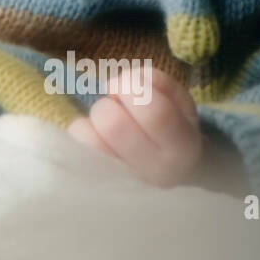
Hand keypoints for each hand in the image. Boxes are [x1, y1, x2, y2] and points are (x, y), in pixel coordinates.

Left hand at [66, 65, 203, 187]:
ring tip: (108, 120)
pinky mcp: (101, 179)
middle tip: (115, 101)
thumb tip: (125, 79)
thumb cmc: (175, 125)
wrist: (176, 169)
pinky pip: (77, 149)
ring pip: (88, 140)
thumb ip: (158, 82)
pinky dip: (83, 132)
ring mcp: (125, 178)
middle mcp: (153, 167)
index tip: (126, 81)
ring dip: (93, 120)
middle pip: (114, 126)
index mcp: (182, 145)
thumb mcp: (180, 100)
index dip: (133, 89)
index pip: (156, 114)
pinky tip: (98, 132)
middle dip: (109, 104)